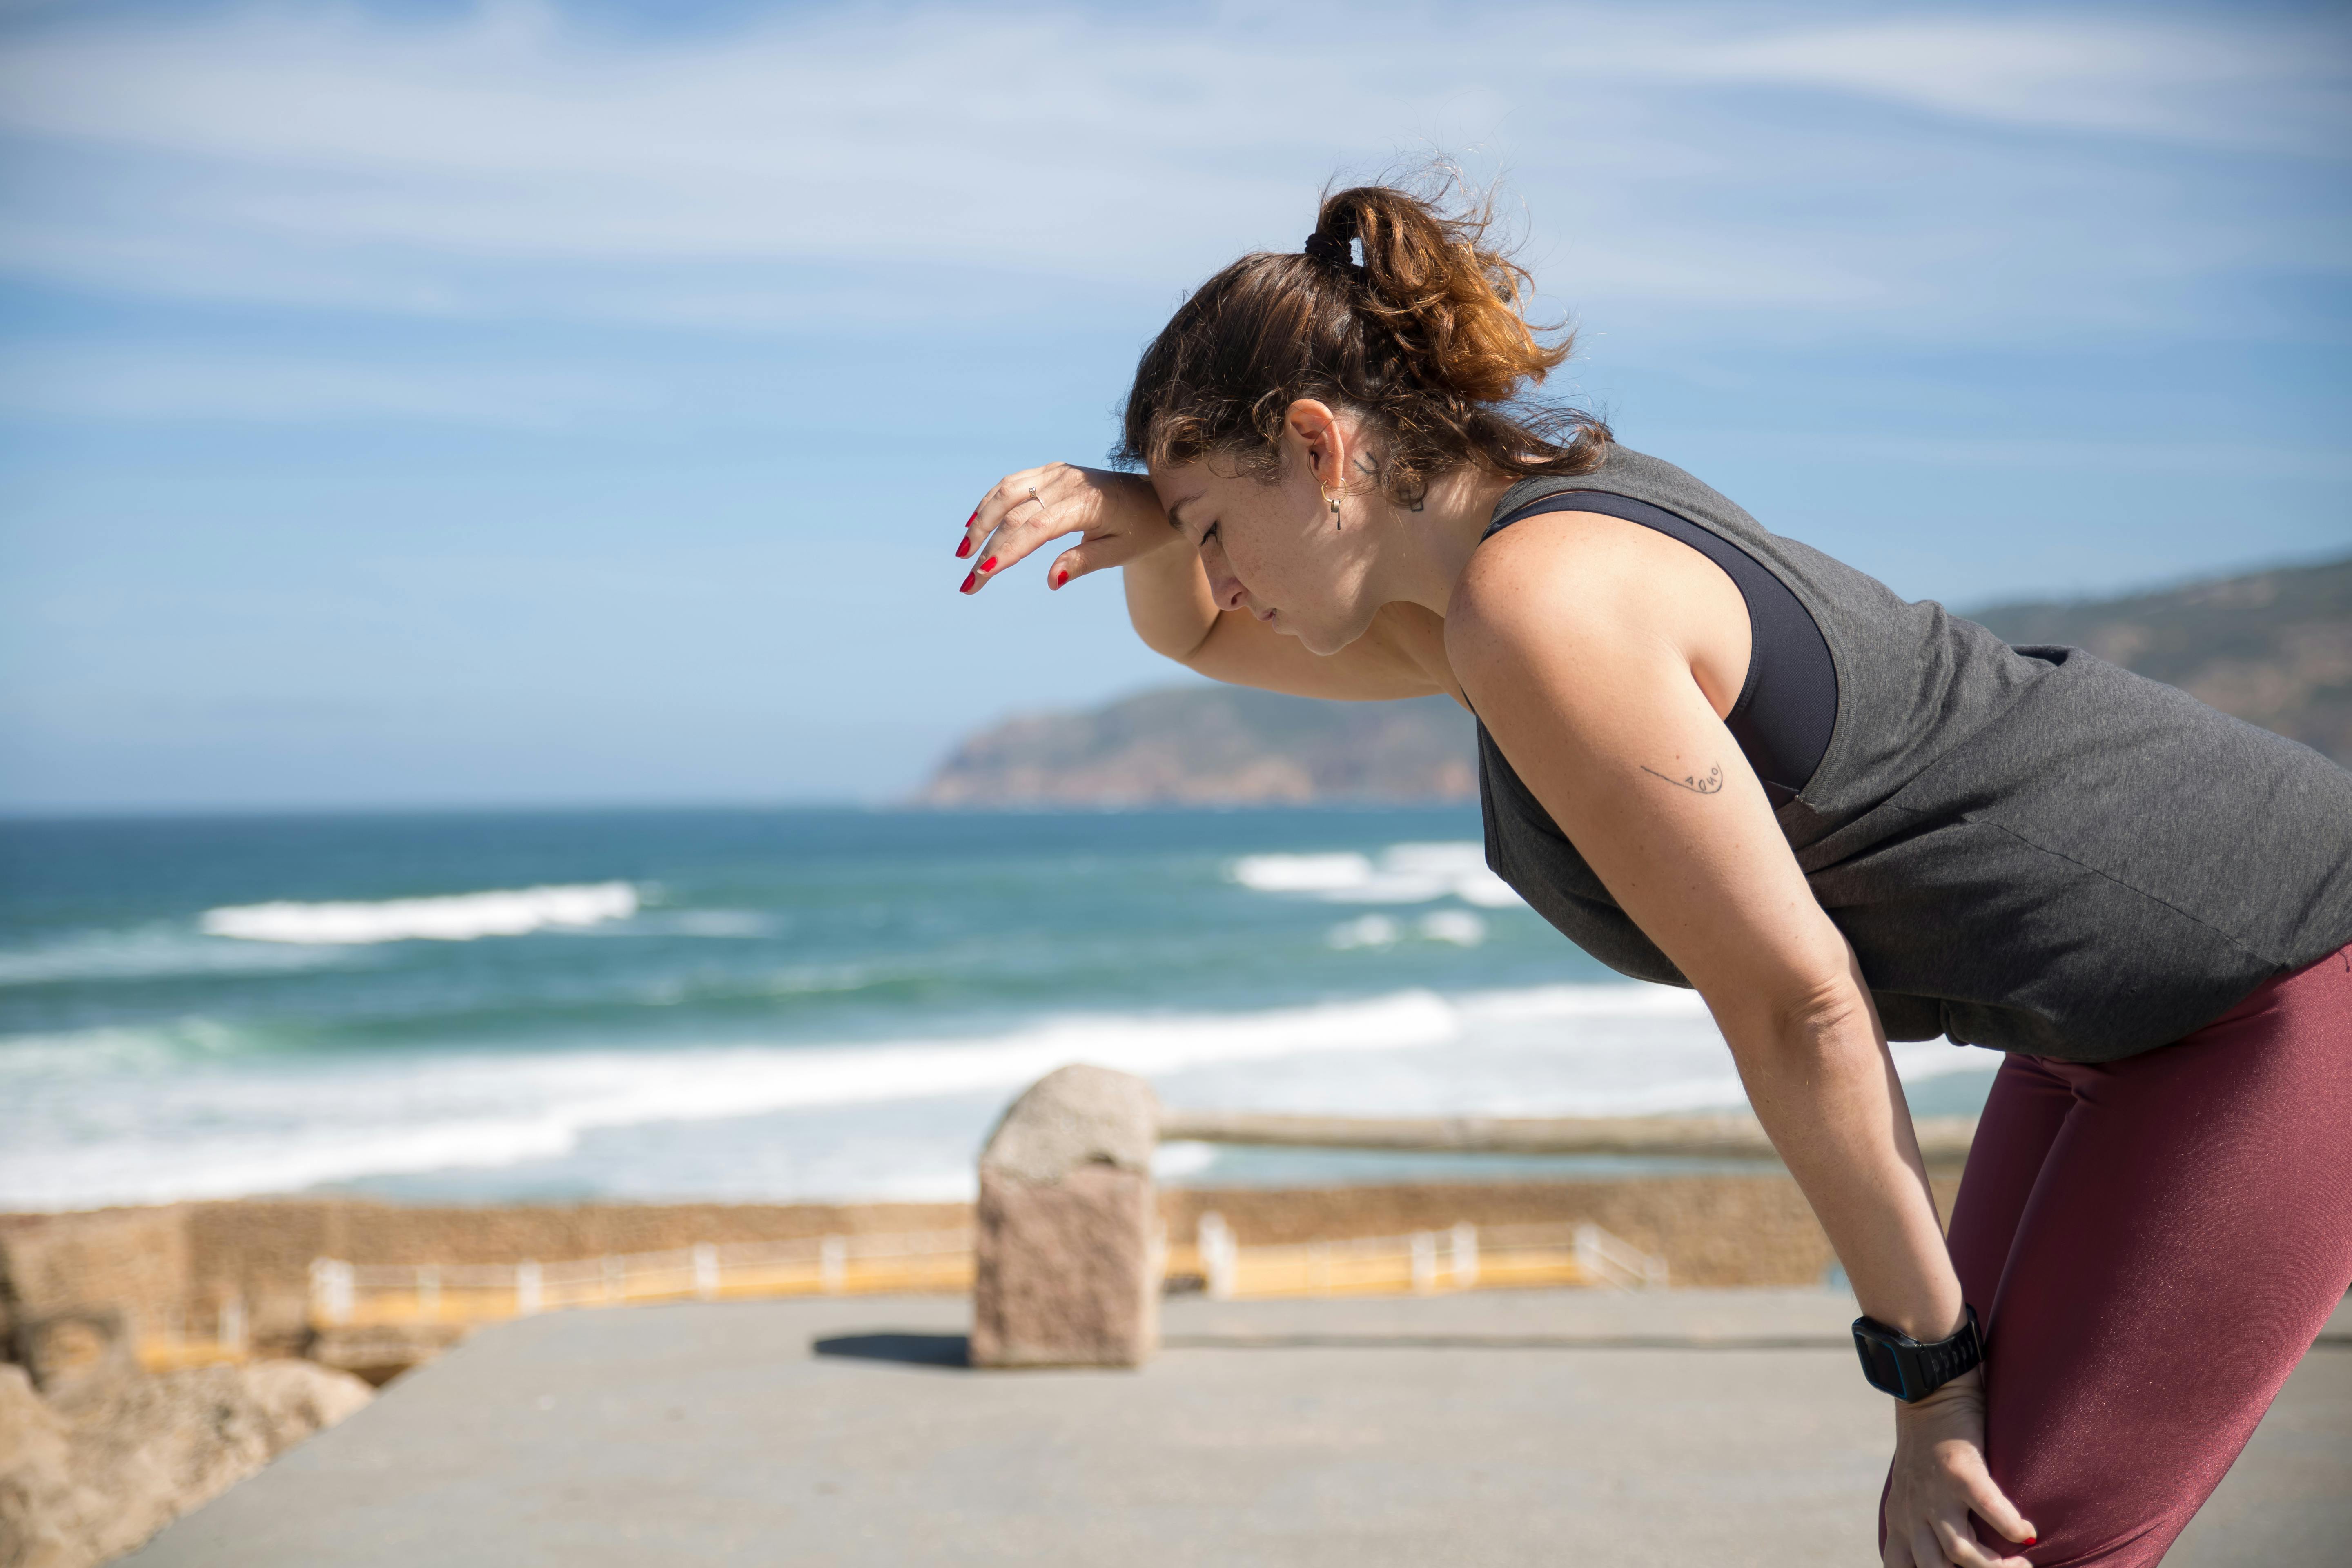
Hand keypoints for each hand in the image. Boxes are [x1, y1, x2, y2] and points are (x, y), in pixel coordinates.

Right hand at [954, 463, 1175, 594]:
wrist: (1155, 498)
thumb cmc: (1140, 530)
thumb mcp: (1119, 552)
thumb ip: (1084, 562)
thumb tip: (1052, 581)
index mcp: (1086, 503)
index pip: (1037, 527)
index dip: (1009, 550)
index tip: (985, 573)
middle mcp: (1067, 482)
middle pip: (1015, 513)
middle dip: (987, 547)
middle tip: (969, 581)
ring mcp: (1056, 473)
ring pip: (1006, 493)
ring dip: (980, 521)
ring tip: (963, 552)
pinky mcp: (1050, 471)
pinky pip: (1012, 484)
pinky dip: (990, 503)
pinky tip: (974, 524)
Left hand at [1882, 1371, 2035, 1566]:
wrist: (1928, 1391)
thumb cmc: (1930, 1442)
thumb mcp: (1913, 1488)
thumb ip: (1925, 1519)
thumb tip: (1954, 1553)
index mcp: (1900, 1517)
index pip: (1898, 1566)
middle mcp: (1913, 1511)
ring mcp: (1935, 1493)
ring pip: (1961, 1552)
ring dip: (1998, 1566)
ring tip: (2025, 1563)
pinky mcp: (1959, 1471)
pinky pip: (1987, 1509)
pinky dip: (2009, 1526)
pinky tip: (2027, 1531)